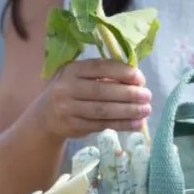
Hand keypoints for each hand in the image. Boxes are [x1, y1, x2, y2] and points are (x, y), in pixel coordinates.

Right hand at [37, 59, 151, 138]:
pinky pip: (102, 125)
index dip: (122, 72)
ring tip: (146, 110)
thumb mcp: (79, 77)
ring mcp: (68, 109)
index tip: (140, 78)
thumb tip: (135, 79)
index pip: (100, 68)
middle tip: (148, 96)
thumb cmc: (71, 91)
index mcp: (71, 69)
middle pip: (103, 91)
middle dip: (129, 94)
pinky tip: (137, 124)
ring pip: (104, 110)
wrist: (45, 116)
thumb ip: (102, 75)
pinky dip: (122, 124)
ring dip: (128, 111)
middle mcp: (67, 88)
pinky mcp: (74, 126)